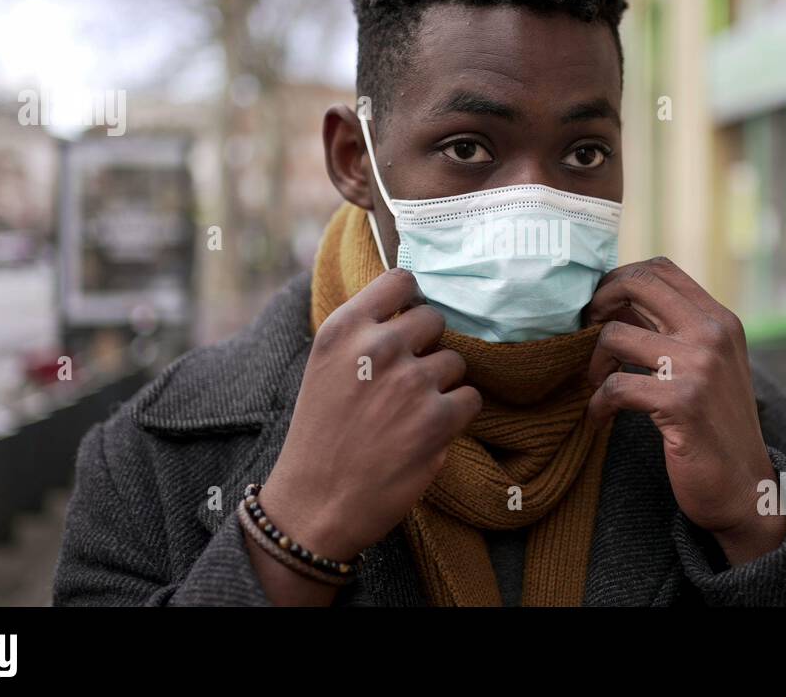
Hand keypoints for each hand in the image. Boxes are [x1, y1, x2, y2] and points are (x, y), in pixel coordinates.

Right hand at [260, 268, 481, 562]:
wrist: (315, 504)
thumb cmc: (321, 436)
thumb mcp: (325, 368)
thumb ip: (363, 335)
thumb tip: (411, 308)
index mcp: (344, 329)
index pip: (400, 281)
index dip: (410, 301)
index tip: (409, 318)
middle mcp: (378, 347)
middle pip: (434, 319)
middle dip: (427, 346)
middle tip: (407, 378)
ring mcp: (411, 382)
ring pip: (455, 360)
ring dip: (442, 383)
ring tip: (412, 411)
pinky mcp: (438, 419)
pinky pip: (470, 398)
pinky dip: (456, 414)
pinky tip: (428, 431)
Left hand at [585, 257, 785, 565]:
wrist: (745, 488)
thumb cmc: (715, 427)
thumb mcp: (708, 366)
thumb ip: (675, 331)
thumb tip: (616, 299)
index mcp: (720, 319)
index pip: (660, 268)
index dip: (618, 279)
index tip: (601, 308)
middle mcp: (713, 334)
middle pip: (636, 283)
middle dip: (598, 302)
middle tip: (586, 332)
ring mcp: (700, 366)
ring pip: (615, 335)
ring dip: (592, 363)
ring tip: (595, 385)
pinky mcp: (682, 402)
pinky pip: (615, 387)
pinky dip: (597, 404)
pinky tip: (599, 418)